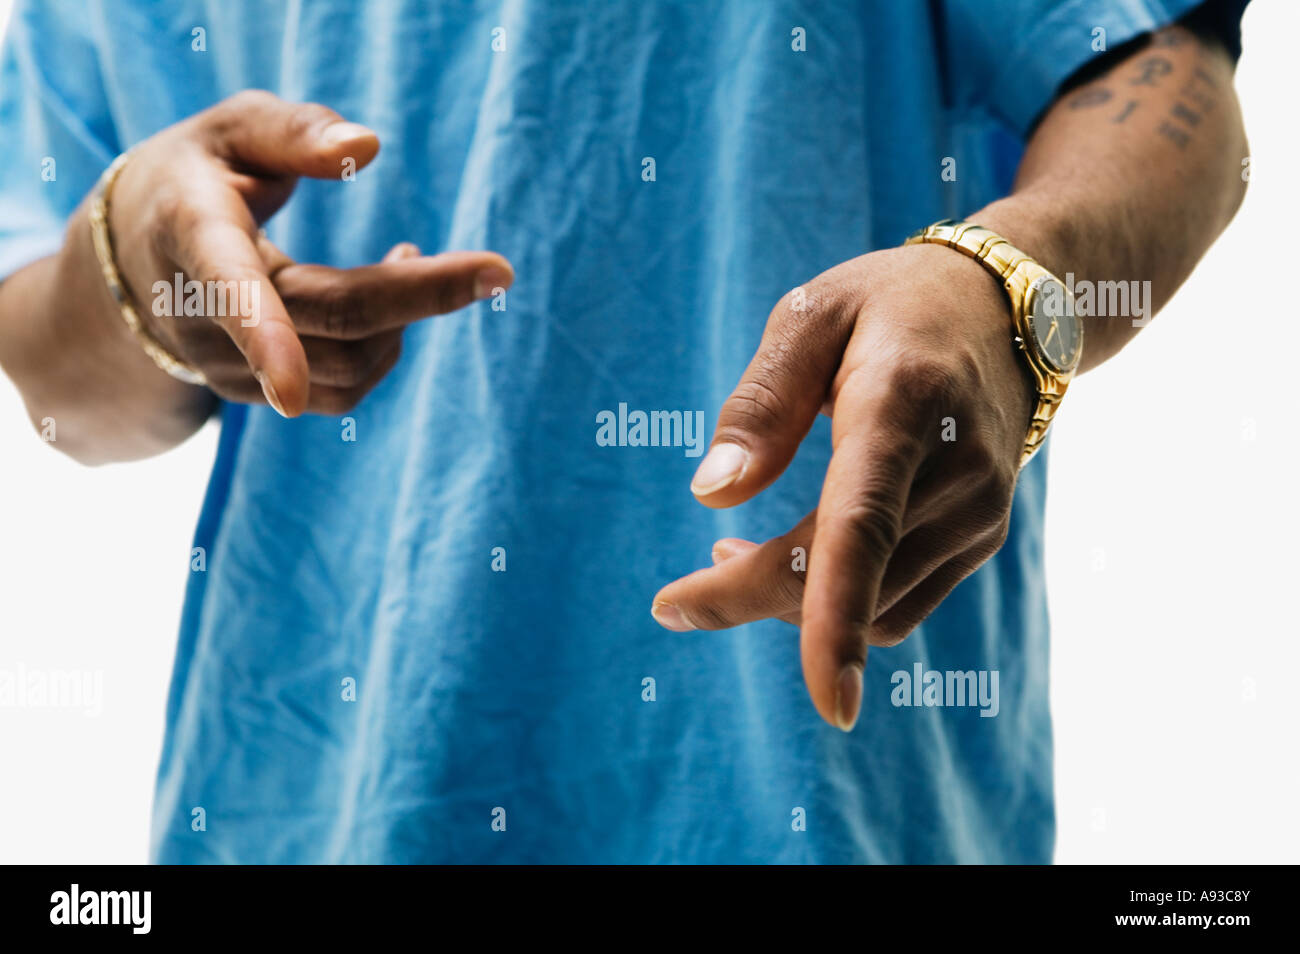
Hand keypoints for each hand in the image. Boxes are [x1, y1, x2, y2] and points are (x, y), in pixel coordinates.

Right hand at [102, 90, 512, 414]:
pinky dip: (386, 349)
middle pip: (332, 322)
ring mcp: (230, 368)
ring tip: (412, 259)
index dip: (263, 339)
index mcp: (192, 235)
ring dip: (405, 316)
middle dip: (421, 296)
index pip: (230, 290)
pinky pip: (345, 393)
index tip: (290, 390)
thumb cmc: (199, 175)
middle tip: (496, 270)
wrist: (139, 260)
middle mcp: (205, 317)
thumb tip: (368, 147)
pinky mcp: (259, 396)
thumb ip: (294, 130)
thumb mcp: (231, 129)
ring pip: (347, 368)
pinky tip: (391, 302)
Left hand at [651, 242, 1035, 729]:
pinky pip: (897, 602)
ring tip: (725, 558)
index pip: (863, 527)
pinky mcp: (979, 536)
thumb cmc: (887, 305)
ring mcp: (977, 513)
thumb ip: (759, 402)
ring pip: (872, 605)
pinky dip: (836, 604)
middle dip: (750, 601)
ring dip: (788, 603)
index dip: (835, 616)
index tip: (825, 702)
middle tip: (673, 604)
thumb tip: (710, 493)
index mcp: (903, 405)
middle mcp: (955, 472)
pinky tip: (788, 560)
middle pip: (844, 575)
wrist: (1005, 311)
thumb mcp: (810, 314)